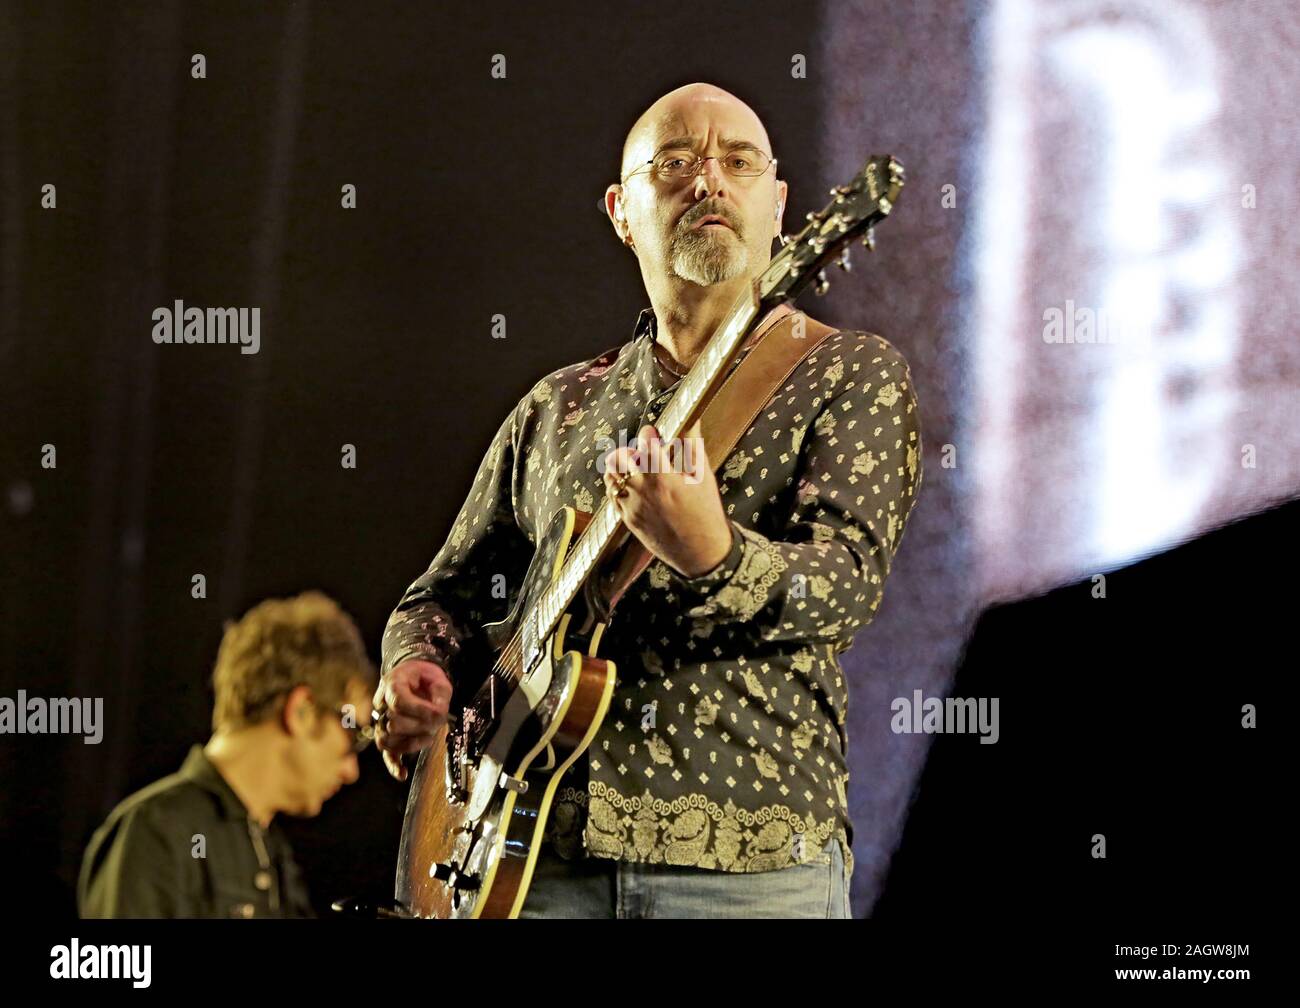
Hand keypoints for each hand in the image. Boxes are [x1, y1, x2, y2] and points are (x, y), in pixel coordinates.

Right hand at [372, 659, 452, 781]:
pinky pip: (386, 754)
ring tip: (427, 736)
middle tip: (435, 721)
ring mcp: (382, 720)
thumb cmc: (425, 678)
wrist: (414, 677)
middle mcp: (382, 704)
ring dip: (410, 742)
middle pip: (393, 724)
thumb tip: (439, 714)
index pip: (399, 702)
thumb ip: (440, 695)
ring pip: (386, 740)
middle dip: (419, 726)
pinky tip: (402, 773)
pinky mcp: (387, 735)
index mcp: (392, 684)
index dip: (420, 710)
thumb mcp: (438, 680)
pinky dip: (394, 765)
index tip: (438, 713)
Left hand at [601, 422, 732, 577]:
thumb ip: (693, 446)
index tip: (654, 433)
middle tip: (643, 452)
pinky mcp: (627, 519)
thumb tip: (694, 420)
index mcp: (663, 476)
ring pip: (611, 476)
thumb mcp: (703, 477)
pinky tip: (630, 484)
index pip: (645, 442)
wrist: (700, 552)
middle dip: (631, 449)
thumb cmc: (706, 513)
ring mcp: (632, 505)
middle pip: (620, 457)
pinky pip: (612, 495)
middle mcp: (643, 490)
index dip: (649, 434)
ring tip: (634, 466)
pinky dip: (617, 485)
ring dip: (620, 466)